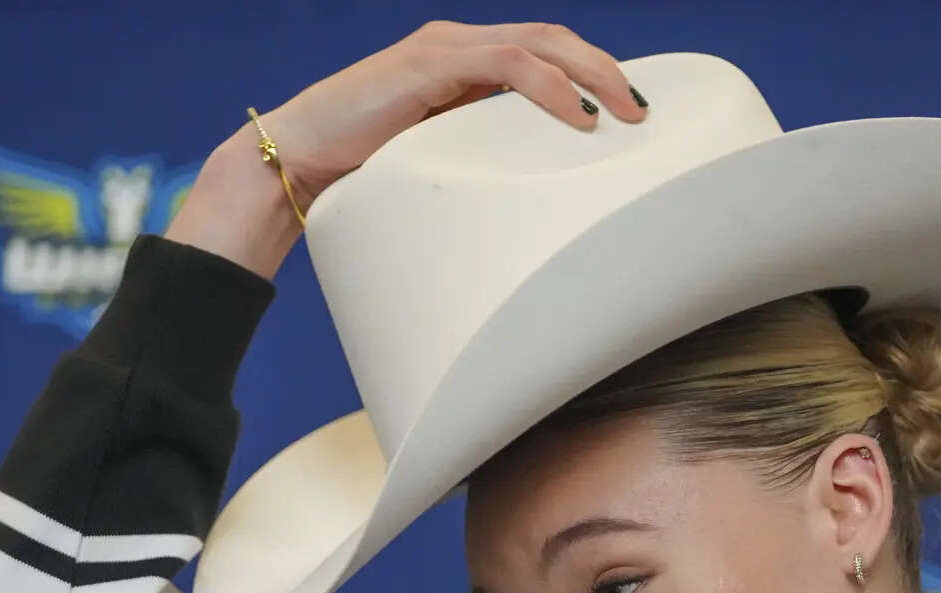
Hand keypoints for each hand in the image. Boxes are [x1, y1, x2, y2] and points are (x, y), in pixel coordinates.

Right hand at [167, 20, 646, 278]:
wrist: (295, 164)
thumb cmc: (364, 177)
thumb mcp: (441, 166)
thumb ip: (483, 161)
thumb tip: (537, 202)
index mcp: (464, 66)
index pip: (545, 55)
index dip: (594, 75)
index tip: (632, 113)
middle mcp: (458, 46)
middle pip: (553, 40)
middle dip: (606, 70)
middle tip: (645, 111)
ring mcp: (443, 51)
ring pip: (539, 43)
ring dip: (591, 74)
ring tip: (625, 112)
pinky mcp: (427, 65)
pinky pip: (507, 64)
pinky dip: (549, 88)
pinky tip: (578, 116)